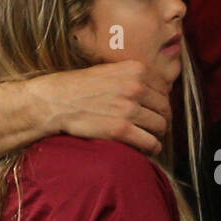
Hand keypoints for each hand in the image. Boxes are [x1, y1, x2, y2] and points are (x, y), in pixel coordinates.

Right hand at [41, 61, 170, 155]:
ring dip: (158, 135)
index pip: (164, 89)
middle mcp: (135, 87)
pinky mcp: (121, 129)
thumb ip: (132, 77)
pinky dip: (152, 148)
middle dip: (162, 119)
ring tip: (150, 138)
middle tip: (155, 127)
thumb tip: (154, 90)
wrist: (55, 101)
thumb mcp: (109, 70)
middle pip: (165, 108)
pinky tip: (148, 149)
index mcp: (135, 70)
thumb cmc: (79, 87)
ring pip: (160, 126)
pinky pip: (150, 142)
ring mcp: (129, 109)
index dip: (161, 102)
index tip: (155, 111)